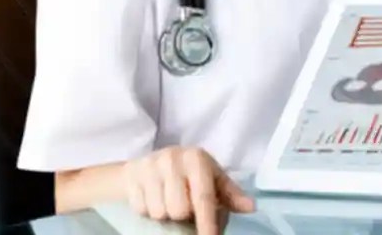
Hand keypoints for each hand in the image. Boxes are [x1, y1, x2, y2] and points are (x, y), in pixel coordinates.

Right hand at [122, 146, 253, 234]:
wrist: (150, 162)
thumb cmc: (190, 175)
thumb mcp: (212, 180)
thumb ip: (230, 195)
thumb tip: (250, 206)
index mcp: (196, 159)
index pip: (203, 198)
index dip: (207, 223)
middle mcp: (172, 158)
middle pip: (178, 209)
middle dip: (182, 216)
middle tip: (183, 207)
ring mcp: (148, 164)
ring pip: (157, 212)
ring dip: (164, 215)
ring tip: (167, 202)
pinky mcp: (131, 172)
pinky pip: (140, 208)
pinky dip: (146, 210)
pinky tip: (152, 198)